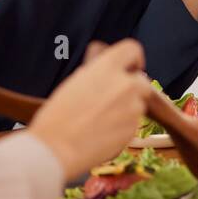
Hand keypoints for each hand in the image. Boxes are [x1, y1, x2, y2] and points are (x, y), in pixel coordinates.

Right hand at [29, 40, 151, 177]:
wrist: (56, 149)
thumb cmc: (57, 116)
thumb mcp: (75, 82)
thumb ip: (98, 75)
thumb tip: (108, 75)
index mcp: (107, 67)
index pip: (132, 49)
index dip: (133, 58)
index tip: (130, 67)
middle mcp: (125, 84)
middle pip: (141, 80)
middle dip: (132, 88)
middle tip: (113, 98)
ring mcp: (132, 108)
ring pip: (138, 104)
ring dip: (126, 109)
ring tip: (99, 120)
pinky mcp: (132, 131)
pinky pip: (132, 124)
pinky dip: (121, 127)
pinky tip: (100, 134)